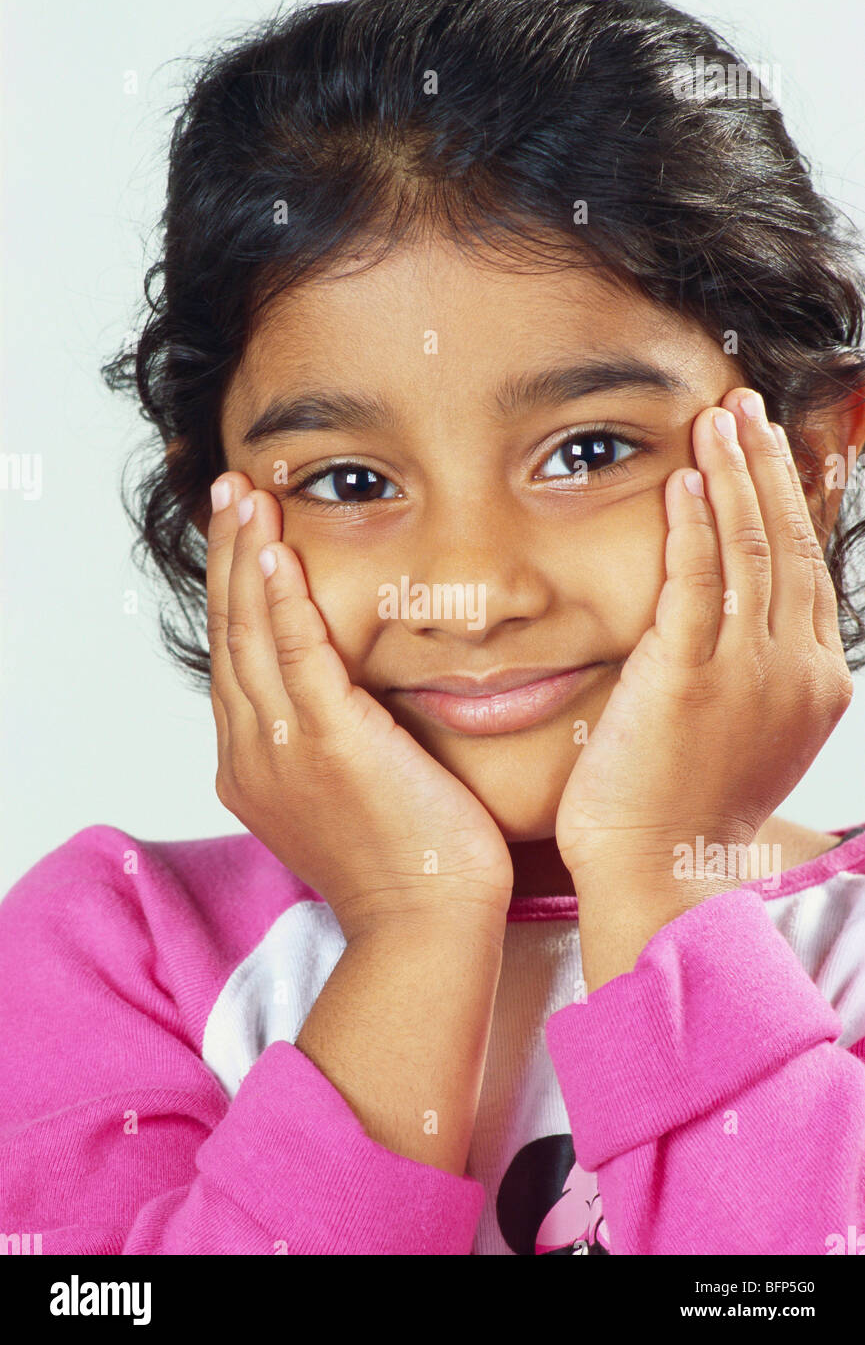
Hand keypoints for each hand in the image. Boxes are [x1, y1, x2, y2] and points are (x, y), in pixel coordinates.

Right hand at [206, 473, 513, 943]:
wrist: (427, 926)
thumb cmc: (407, 866)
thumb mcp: (348, 795)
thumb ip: (330, 741)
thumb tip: (347, 702)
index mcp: (254, 765)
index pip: (235, 658)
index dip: (233, 591)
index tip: (240, 537)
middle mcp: (252, 754)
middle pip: (229, 634)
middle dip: (226, 556)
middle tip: (229, 492)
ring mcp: (283, 749)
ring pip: (251, 633)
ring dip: (245, 556)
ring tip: (244, 495)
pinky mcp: (328, 743)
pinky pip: (295, 654)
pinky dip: (281, 599)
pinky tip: (274, 550)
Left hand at [555, 388, 853, 892]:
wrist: (658, 870)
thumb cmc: (686, 806)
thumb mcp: (747, 731)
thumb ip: (752, 667)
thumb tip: (735, 617)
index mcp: (814, 682)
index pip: (809, 567)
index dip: (792, 498)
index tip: (777, 448)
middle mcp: (793, 670)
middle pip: (788, 544)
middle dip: (766, 467)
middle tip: (745, 408)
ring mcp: (744, 673)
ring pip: (751, 549)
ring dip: (733, 475)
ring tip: (717, 419)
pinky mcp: (686, 679)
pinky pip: (698, 582)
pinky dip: (696, 525)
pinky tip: (686, 479)